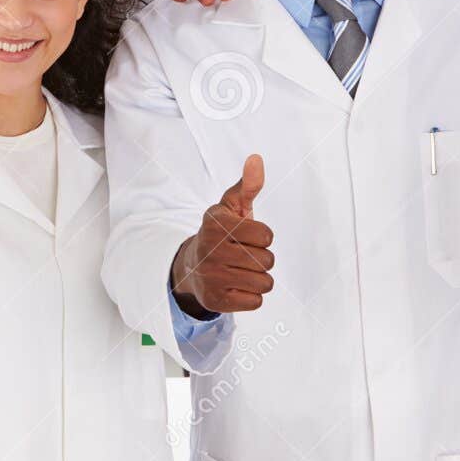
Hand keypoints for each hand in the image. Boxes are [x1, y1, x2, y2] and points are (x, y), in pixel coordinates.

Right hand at [171, 154, 274, 315]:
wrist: (192, 267)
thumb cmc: (221, 234)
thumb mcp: (232, 207)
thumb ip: (248, 185)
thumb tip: (256, 159)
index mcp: (216, 224)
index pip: (267, 236)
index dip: (263, 237)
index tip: (247, 236)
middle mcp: (210, 250)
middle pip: (267, 261)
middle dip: (261, 259)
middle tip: (243, 256)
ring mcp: (211, 277)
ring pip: (264, 283)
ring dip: (259, 278)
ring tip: (241, 271)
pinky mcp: (215, 301)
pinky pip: (256, 302)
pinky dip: (251, 296)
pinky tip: (236, 287)